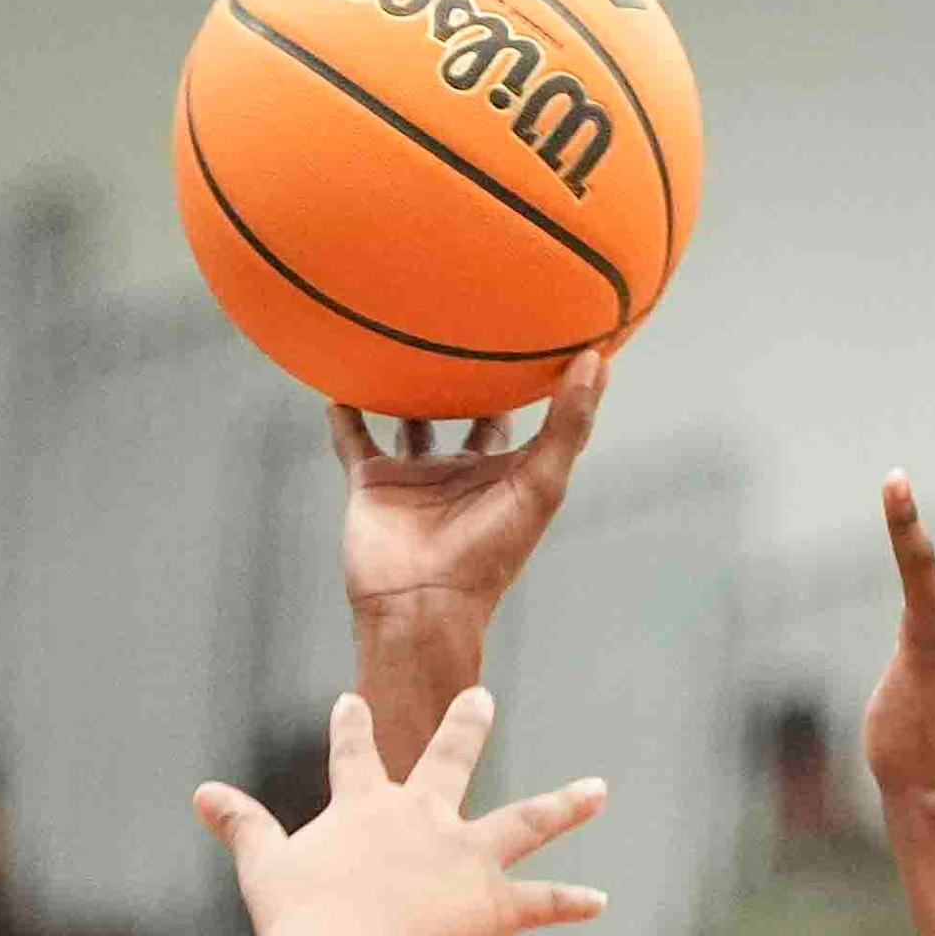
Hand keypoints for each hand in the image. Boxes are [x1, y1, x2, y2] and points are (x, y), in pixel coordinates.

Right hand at [196, 689, 604, 935]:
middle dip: (467, 726)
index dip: (349, 726)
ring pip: (526, 821)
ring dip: (566, 805)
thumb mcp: (263, 868)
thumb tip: (200, 792)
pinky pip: (541, 903)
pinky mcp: (492, 903)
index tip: (352, 698)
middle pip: (450, 759)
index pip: (354, 754)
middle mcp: (422, 817)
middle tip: (483, 698)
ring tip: (598, 790)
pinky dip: (571, 904)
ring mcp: (464, 856)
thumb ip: (240, 825)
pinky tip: (600, 902)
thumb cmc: (297, 925)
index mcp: (365, 807)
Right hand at [333, 352, 606, 632]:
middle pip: (462, 414)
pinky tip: (339, 387)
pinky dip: (345, 416)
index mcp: (500, 472)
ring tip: (400, 347)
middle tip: (463, 333)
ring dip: (404, 392)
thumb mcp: (542, 483)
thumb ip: (569, 424)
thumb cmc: (489, 552)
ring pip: (408, 422)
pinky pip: (354, 442)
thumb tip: (596, 361)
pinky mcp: (372, 483)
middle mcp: (457, 470)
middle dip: (464, 380)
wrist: (421, 602)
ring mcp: (413, 476)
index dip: (523, 383)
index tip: (529, 338)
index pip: (515, 417)